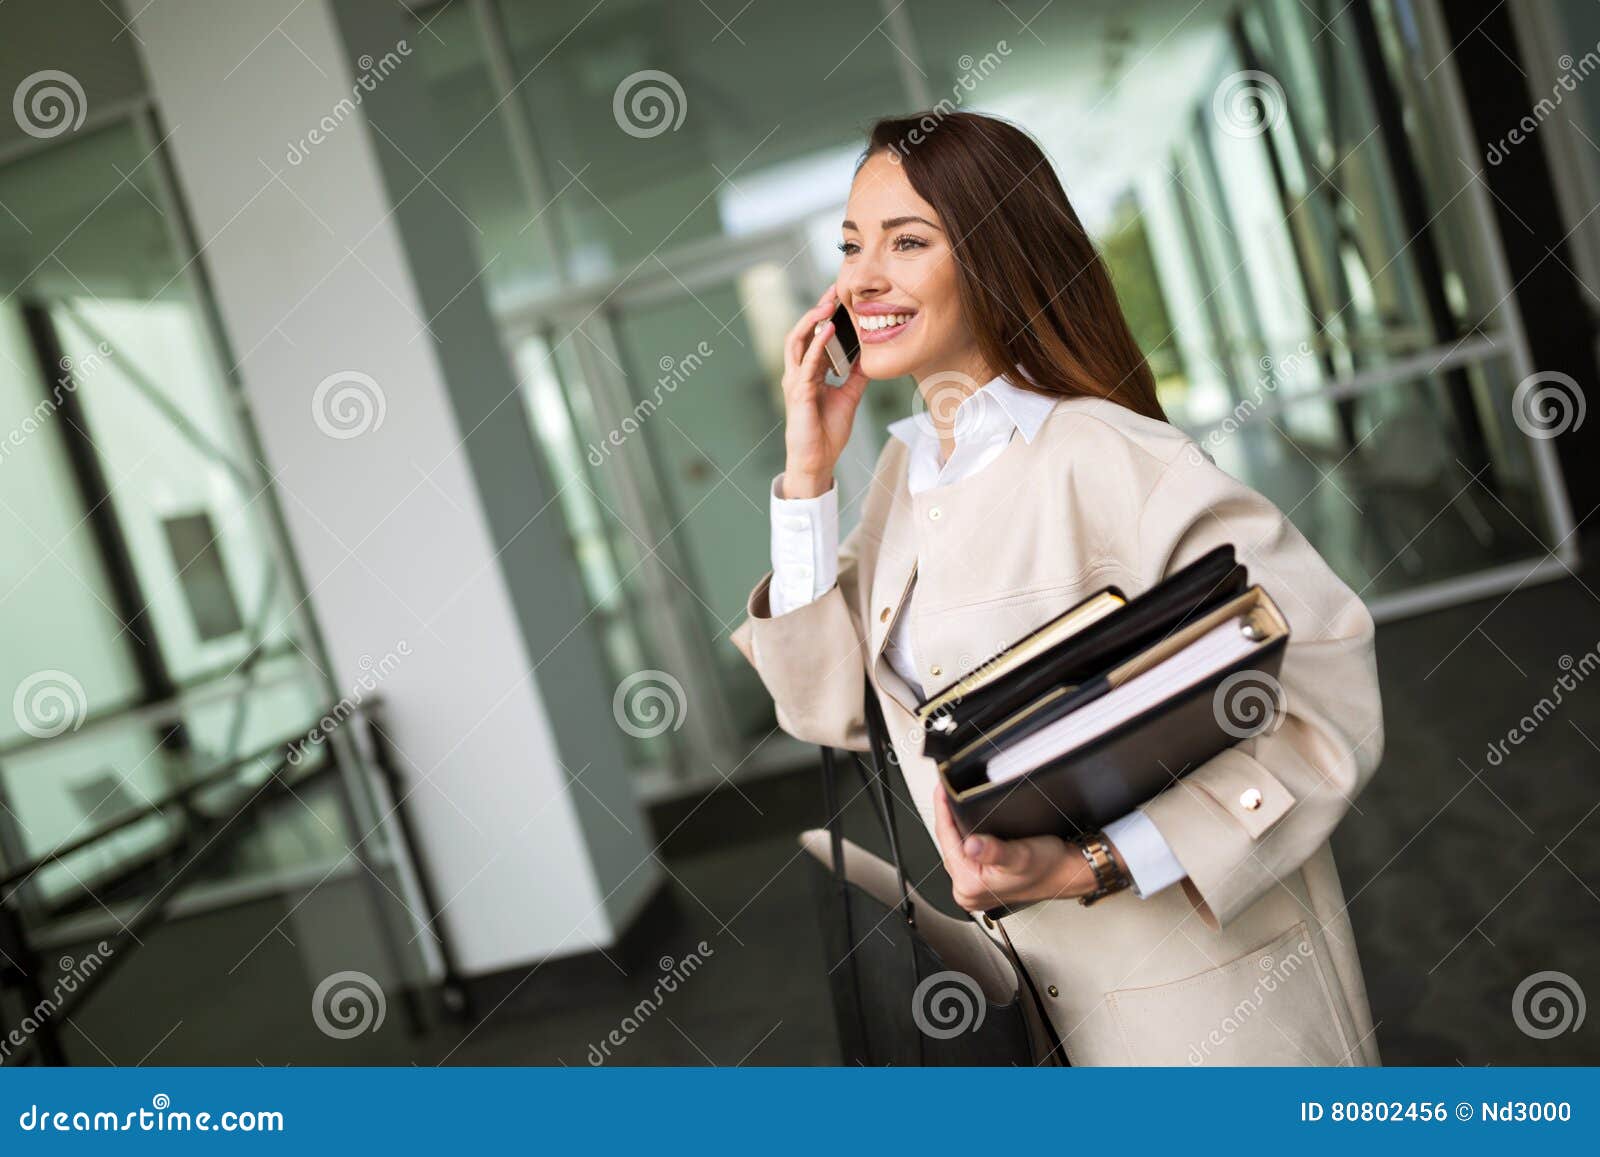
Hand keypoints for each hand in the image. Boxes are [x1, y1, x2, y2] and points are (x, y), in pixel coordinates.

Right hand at [780, 286, 869, 498]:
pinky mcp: (799, 392)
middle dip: (816, 309)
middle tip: (833, 290)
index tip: (840, 297)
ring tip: (827, 303)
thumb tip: (871, 356)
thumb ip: (856, 375)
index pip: (813, 336)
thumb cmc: (827, 432)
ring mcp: (795, 381)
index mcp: (809, 372)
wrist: (817, 460)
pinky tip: (828, 329)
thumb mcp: (849, 396)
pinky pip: (807, 363)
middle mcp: (798, 372)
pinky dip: (817, 344)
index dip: (824, 315)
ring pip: (797, 341)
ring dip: (812, 320)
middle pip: (802, 331)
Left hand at [933, 787, 1097, 910]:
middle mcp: (967, 892)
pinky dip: (964, 837)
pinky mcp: (979, 883)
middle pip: (947, 844)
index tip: (941, 789)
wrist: (1066, 873)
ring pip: (955, 848)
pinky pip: (963, 854)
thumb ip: (993, 851)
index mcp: (969, 886)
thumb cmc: (1049, 867)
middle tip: (946, 791)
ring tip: (952, 804)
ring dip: (956, 827)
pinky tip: (966, 825)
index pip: (945, 840)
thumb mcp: (1021, 855)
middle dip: (947, 817)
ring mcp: (972, 889)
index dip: (942, 810)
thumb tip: (971, 845)